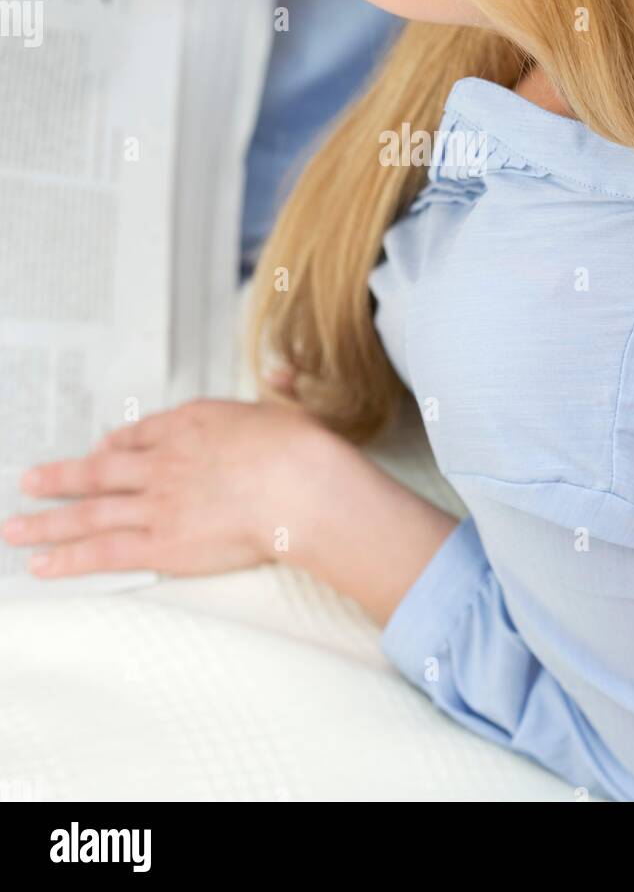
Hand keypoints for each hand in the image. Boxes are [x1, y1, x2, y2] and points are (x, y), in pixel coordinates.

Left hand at [0, 397, 342, 580]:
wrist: (297, 484)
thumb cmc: (299, 450)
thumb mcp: (289, 407)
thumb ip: (280, 391)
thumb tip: (282, 374)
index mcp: (190, 424)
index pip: (139, 434)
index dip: (114, 444)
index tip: (100, 449)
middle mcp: (163, 461)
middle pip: (99, 470)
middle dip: (60, 477)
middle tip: (30, 481)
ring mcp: (156, 503)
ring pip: (89, 511)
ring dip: (47, 520)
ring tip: (15, 528)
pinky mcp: (160, 543)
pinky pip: (103, 551)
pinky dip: (68, 558)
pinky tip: (44, 564)